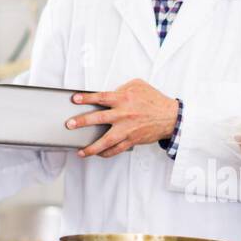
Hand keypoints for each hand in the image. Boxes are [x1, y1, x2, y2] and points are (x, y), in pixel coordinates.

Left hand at [65, 79, 179, 158]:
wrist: (170, 117)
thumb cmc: (154, 100)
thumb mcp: (138, 85)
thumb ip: (122, 88)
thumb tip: (110, 92)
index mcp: (124, 99)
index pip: (101, 97)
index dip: (86, 98)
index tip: (74, 99)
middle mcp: (124, 114)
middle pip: (98, 118)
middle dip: (82, 121)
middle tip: (70, 125)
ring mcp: (127, 129)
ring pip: (106, 141)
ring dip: (92, 147)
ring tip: (81, 151)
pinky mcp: (132, 140)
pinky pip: (117, 149)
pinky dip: (107, 153)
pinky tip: (99, 154)